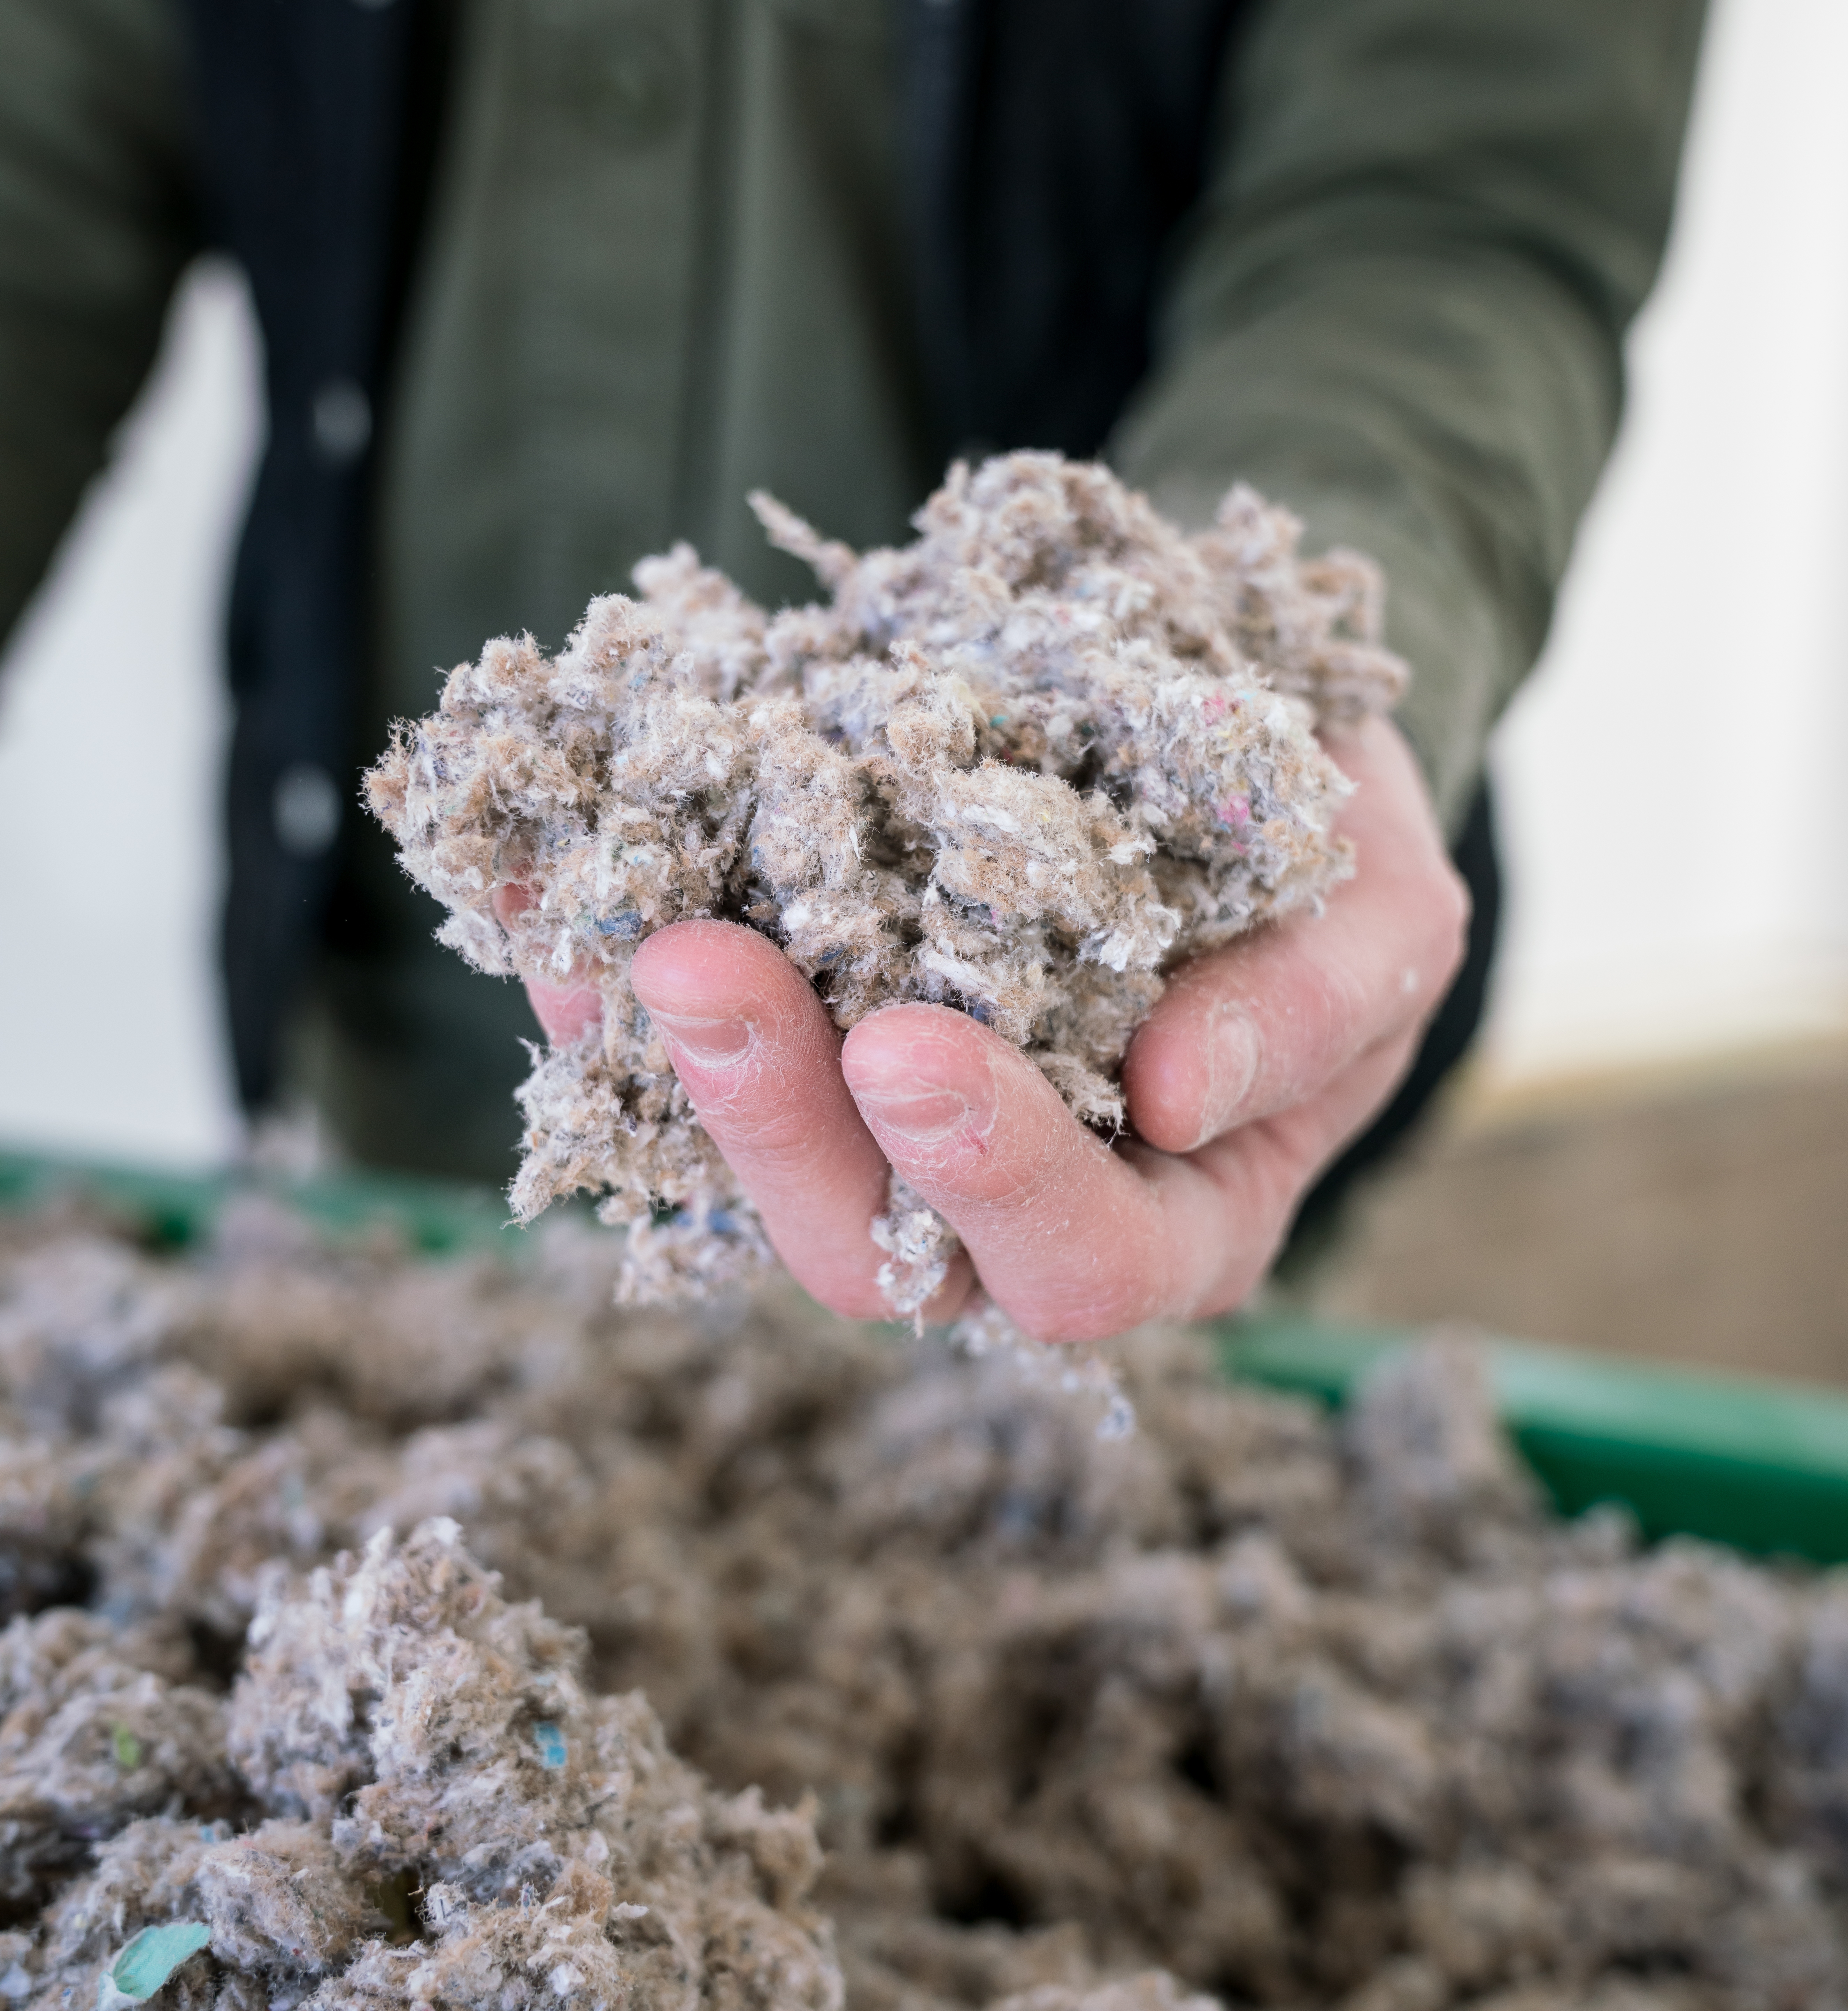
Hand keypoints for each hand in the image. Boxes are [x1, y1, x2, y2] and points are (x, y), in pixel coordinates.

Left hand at [521, 717, 1468, 1334]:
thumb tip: (1175, 1093)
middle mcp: (1005, 1211)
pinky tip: (539, 871)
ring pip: (742, 1155)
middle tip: (699, 970)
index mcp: (1173, 1218)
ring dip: (654, 1046)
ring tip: (596, 917)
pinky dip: (599, 959)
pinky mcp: (794, 1046)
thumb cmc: (1333, 863)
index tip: (907, 1049)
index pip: (1078, 1266)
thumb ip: (1309, 1009)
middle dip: (775, 1117)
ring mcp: (883, 1138)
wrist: (1235, 745)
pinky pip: (673, 1044)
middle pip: (869, 1241)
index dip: (992, 1178)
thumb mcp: (1384, 918)